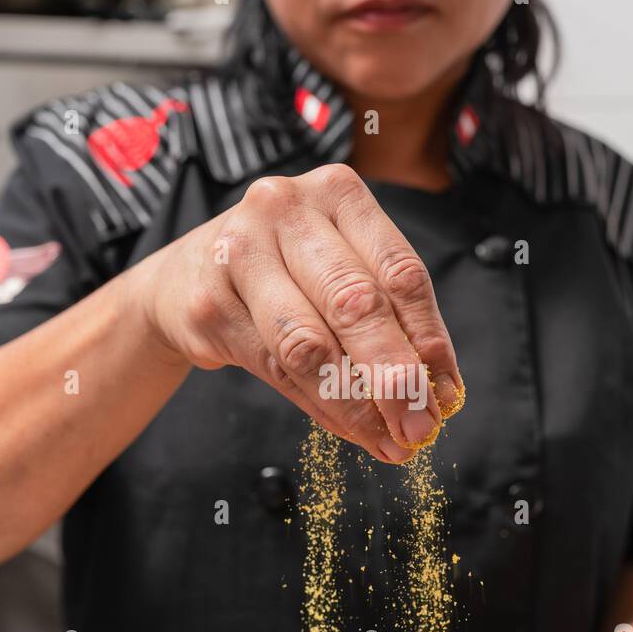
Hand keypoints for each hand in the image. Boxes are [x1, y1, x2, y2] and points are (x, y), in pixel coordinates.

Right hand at [136, 163, 463, 463]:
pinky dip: (319, 406)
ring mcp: (240, 253)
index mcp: (337, 192)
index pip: (399, 271)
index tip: (446, 394)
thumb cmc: (284, 271)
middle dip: (395, 376)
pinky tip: (346, 429)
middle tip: (420, 425)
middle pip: (355, 303)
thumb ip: (388, 315)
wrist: (186, 277)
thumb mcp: (340, 269)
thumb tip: (439, 391)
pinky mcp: (209, 304)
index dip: (429, 339)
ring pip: (310, 343)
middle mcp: (285, 210)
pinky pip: (276, 368)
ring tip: (386, 439)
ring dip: (356, 404)